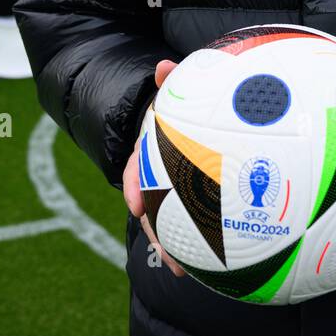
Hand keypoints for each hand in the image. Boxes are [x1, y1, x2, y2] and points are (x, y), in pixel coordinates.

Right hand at [123, 59, 184, 276]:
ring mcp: (169, 191)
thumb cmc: (187, 107)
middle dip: (153, 230)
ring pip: (164, 222)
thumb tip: (163, 66)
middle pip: (147, 205)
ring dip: (170, 246)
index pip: (134, 168)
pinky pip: (187, 226)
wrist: (194, 120)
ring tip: (182, 269)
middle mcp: (156, 173)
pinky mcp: (188, 204)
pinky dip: (194, 245)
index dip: (132, 187)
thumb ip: (173, 81)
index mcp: (151, 149)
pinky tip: (204, 265)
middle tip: (164, 249)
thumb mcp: (181, 94)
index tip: (134, 205)